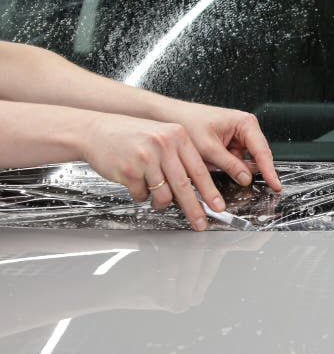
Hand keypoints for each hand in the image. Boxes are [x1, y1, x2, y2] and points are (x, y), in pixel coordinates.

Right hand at [81, 113, 226, 230]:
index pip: (199, 170)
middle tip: (201, 222)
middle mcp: (163, 145)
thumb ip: (180, 158)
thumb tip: (198, 189)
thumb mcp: (161, 137)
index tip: (218, 206)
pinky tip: (136, 182)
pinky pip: (143, 195)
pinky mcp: (129, 171)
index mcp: (177, 136)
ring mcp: (146, 158)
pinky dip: (141, 194)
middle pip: (184, 186)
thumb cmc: (130, 136)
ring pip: (164, 194)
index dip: (210, 192)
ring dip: (161, 202)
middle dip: (194, 209)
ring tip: (155, 195)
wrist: (94, 131)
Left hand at [159, 102, 280, 191]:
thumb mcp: (209, 148)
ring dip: (233, 169)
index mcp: (245, 123)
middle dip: (249, 171)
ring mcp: (238, 137)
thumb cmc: (187, 122)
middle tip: (246, 186)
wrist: (169, 117)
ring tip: (215, 165)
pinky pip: (235, 161)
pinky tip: (214, 165)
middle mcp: (245, 128)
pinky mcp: (230, 144)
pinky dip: (226, 167)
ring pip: (245, 161)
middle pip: (257, 157)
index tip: (275, 185)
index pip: (262, 151)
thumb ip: (230, 165)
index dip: (269, 170)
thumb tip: (246, 179)